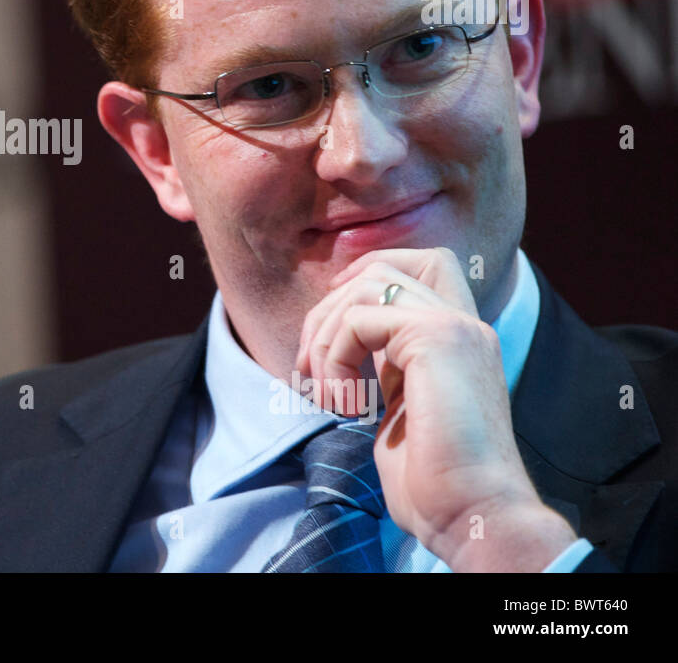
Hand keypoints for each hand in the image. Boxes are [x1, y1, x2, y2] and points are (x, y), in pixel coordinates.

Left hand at [295, 247, 577, 570]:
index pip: (421, 264)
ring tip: (326, 394)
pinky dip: (334, 357)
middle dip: (327, 312)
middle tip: (307, 372)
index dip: (364, 280)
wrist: (472, 514)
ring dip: (326, 337)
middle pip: (381, 266)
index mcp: (459, 339)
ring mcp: (455, 327)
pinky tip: (342, 404)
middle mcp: (464, 324)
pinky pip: (359, 319)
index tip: (330, 337)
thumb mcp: (400, 409)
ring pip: (367, 284)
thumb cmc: (433, 481)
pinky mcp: (437, 339)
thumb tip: (334, 345)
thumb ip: (385, 368)